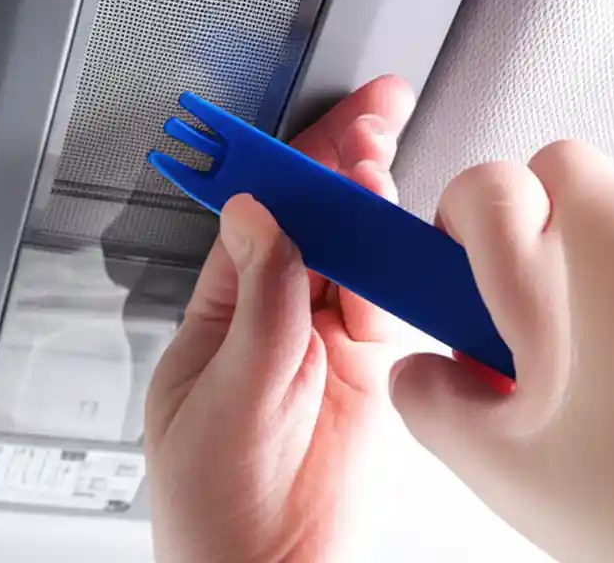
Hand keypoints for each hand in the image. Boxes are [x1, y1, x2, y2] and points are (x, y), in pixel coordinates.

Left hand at [144, 76, 415, 562]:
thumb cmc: (211, 501)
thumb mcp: (223, 396)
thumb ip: (256, 305)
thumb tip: (259, 216)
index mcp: (220, 311)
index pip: (252, 216)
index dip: (277, 161)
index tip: (303, 120)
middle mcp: (272, 317)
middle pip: (310, 219)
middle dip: (340, 161)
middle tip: (376, 113)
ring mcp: (323, 340)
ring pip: (354, 252)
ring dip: (371, 207)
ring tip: (380, 170)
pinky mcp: (369, 367)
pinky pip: (387, 300)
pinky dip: (399, 268)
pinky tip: (402, 240)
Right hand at [393, 140, 613, 562]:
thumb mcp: (512, 472)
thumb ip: (432, 408)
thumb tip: (419, 375)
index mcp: (577, 256)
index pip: (483, 187)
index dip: (451, 236)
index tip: (444, 286)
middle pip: (557, 180)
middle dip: (520, 237)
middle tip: (510, 324)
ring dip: (583, 277)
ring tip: (581, 384)